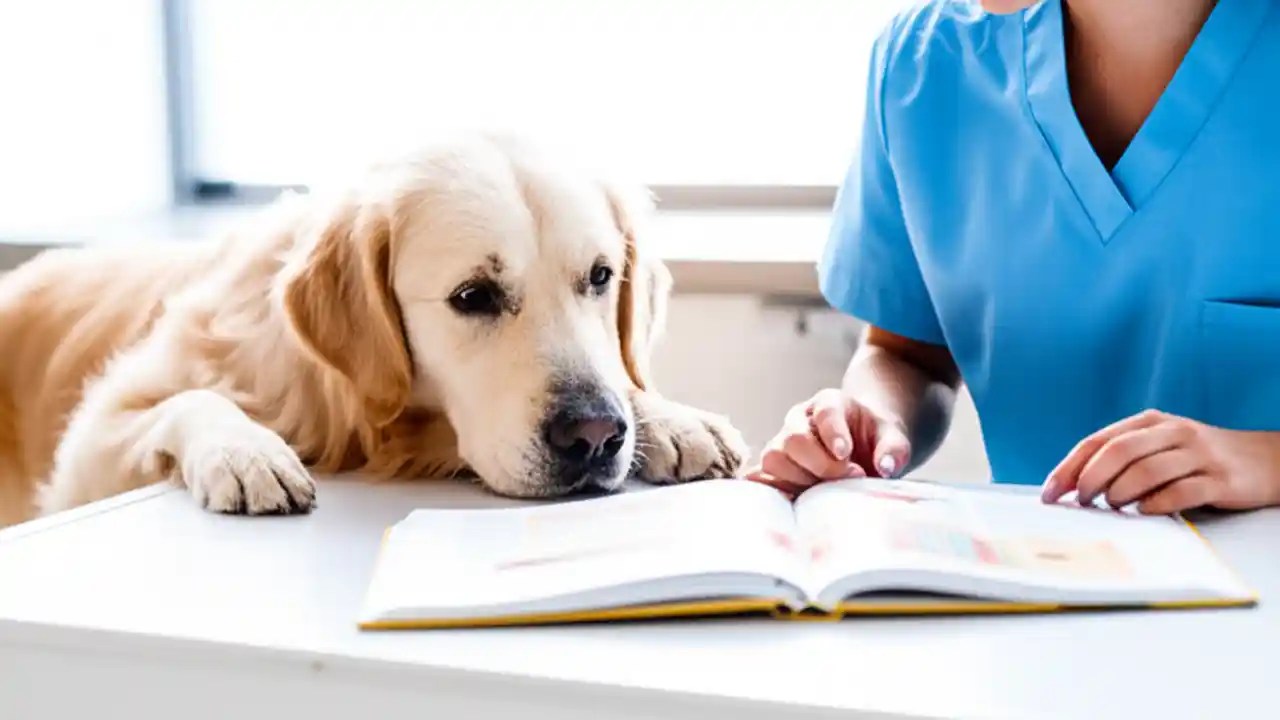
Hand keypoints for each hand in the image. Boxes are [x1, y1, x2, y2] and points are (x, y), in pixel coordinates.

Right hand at [745, 388, 910, 496]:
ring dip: (799, 480)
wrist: (861, 445)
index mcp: (828, 403)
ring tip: (827, 491)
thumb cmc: (875, 439)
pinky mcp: (774, 467)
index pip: (825, 412)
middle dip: (821, 465)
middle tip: (851, 477)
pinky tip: (796, 502)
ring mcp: (782, 443)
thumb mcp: (893, 437)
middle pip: (794, 439)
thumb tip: (885, 467)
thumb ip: (894, 449)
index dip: (833, 433)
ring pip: (773, 459)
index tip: (846, 454)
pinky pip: (759, 478)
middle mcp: (799, 419)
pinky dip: (774, 491)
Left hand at [1041, 409, 1279, 513]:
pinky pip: (1181, 491)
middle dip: (1090, 479)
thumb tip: (1075, 487)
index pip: (1099, 441)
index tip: (1050, 492)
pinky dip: (1156, 503)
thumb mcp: (1160, 446)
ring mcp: (1198, 454)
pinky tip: (1144, 511)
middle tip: (1080, 501)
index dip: (1069, 467)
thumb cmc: (1199, 458)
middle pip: (1119, 452)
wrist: (1266, 459)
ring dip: (1120, 492)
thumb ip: (1124, 459)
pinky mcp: (1221, 479)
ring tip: (1111, 506)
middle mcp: (1173, 432)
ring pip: (1146, 470)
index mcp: (1150, 422)